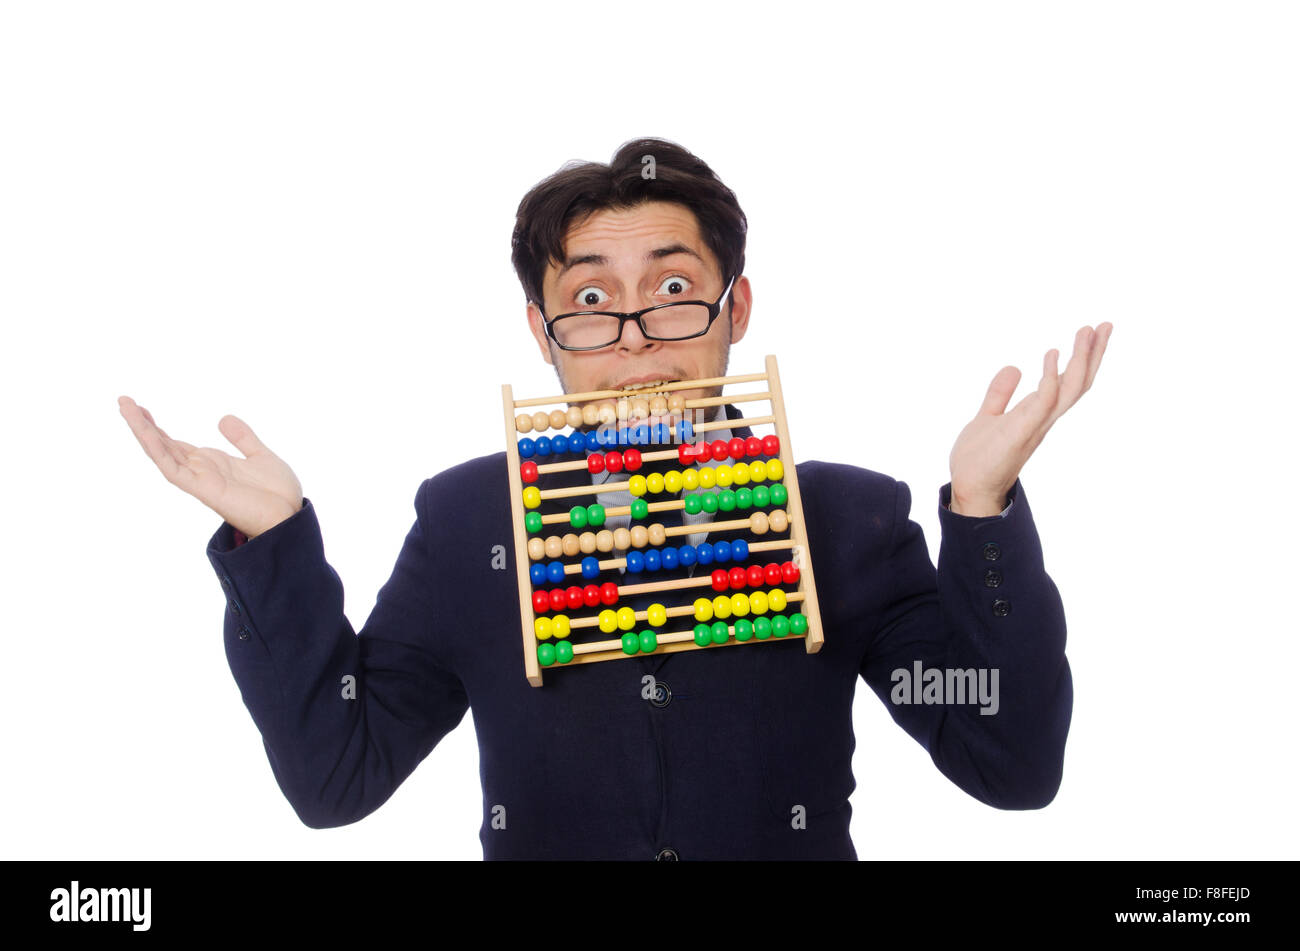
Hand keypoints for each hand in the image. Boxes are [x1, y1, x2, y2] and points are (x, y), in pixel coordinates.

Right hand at [118, 396, 303, 537]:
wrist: (290, 517)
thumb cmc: (278, 494)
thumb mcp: (260, 456)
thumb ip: (242, 438)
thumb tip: (223, 418)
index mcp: (212, 463)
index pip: (176, 444)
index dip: (158, 427)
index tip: (141, 407)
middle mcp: (201, 470)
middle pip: (164, 445)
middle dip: (143, 424)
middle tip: (123, 401)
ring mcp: (199, 480)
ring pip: (162, 453)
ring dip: (143, 431)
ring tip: (125, 408)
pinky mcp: (203, 490)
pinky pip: (173, 469)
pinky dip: (158, 451)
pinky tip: (146, 434)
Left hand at [948, 323, 1112, 515]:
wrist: (969, 489)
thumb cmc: (979, 459)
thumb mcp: (988, 417)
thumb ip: (1000, 394)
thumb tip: (1014, 368)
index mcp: (1037, 413)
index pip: (1068, 382)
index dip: (1083, 358)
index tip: (1093, 331)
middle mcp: (1043, 418)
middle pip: (1078, 382)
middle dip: (1093, 354)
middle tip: (1105, 325)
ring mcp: (1035, 424)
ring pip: (1069, 389)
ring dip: (1081, 360)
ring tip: (1087, 331)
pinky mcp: (1021, 431)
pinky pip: (1043, 401)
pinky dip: (1051, 377)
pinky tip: (1051, 353)